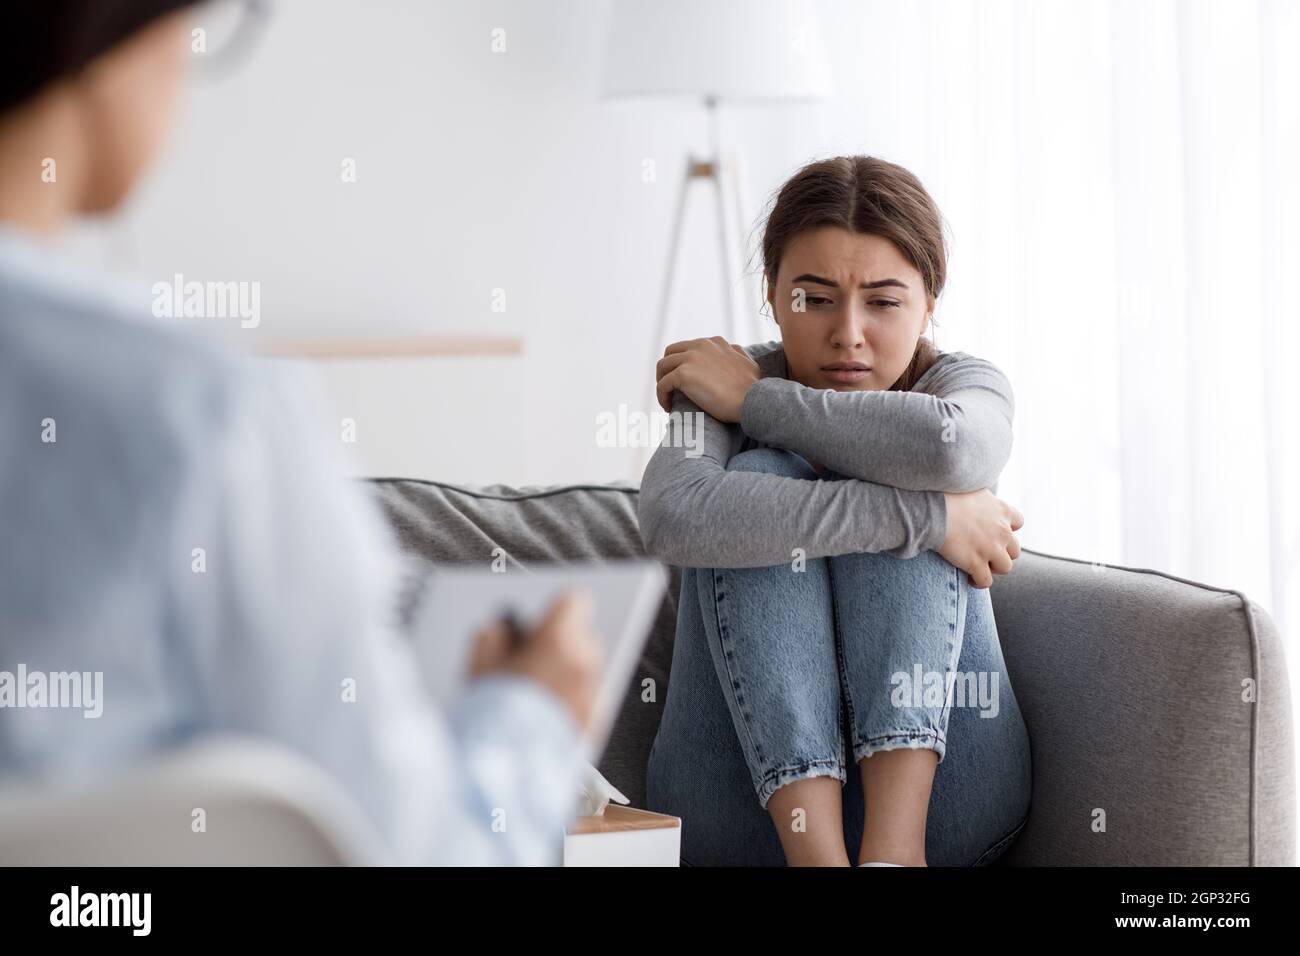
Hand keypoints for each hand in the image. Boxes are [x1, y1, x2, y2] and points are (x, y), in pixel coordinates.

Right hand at [468, 590, 601, 732]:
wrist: (504, 773)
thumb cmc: (491, 722)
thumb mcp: (478, 669)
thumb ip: (491, 637)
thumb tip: (497, 629)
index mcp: (558, 642)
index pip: (574, 602)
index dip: (554, 611)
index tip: (541, 622)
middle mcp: (584, 665)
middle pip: (583, 637)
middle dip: (561, 646)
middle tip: (531, 663)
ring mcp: (595, 696)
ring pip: (587, 671)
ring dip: (568, 676)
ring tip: (535, 697)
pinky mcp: (597, 726)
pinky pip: (590, 700)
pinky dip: (574, 703)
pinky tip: (545, 718)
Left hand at [655, 336, 760, 421]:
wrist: (753, 400)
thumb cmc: (753, 388)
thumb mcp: (747, 362)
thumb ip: (736, 354)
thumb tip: (732, 350)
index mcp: (714, 342)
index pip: (688, 347)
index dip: (682, 364)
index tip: (685, 382)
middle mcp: (701, 345)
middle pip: (670, 353)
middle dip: (667, 370)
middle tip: (671, 389)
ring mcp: (691, 358)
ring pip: (662, 367)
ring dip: (662, 382)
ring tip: (668, 399)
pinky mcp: (683, 374)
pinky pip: (662, 385)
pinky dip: (661, 396)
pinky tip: (668, 407)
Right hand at [937, 489, 1023, 588]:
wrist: (935, 510)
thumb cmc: (947, 496)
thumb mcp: (973, 489)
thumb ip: (982, 499)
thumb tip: (976, 500)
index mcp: (1002, 510)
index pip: (1018, 522)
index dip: (1008, 529)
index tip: (994, 531)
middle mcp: (1002, 531)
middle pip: (1014, 550)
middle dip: (1002, 552)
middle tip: (986, 553)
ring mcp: (992, 549)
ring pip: (1005, 567)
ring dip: (994, 568)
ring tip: (979, 567)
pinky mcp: (976, 563)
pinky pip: (986, 581)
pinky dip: (979, 581)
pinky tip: (970, 578)